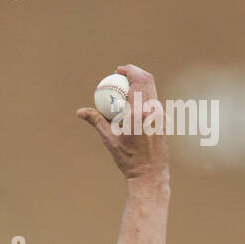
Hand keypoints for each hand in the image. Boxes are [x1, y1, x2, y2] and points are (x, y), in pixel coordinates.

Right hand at [77, 63, 169, 188]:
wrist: (149, 173)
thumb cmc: (128, 159)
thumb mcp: (110, 139)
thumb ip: (96, 121)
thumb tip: (80, 112)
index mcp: (139, 112)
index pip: (138, 80)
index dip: (129, 70)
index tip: (119, 70)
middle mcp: (152, 110)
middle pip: (148, 79)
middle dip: (135, 72)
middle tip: (123, 74)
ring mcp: (161, 114)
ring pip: (152, 89)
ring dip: (140, 84)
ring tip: (127, 88)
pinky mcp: (164, 120)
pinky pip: (154, 102)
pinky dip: (144, 97)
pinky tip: (134, 104)